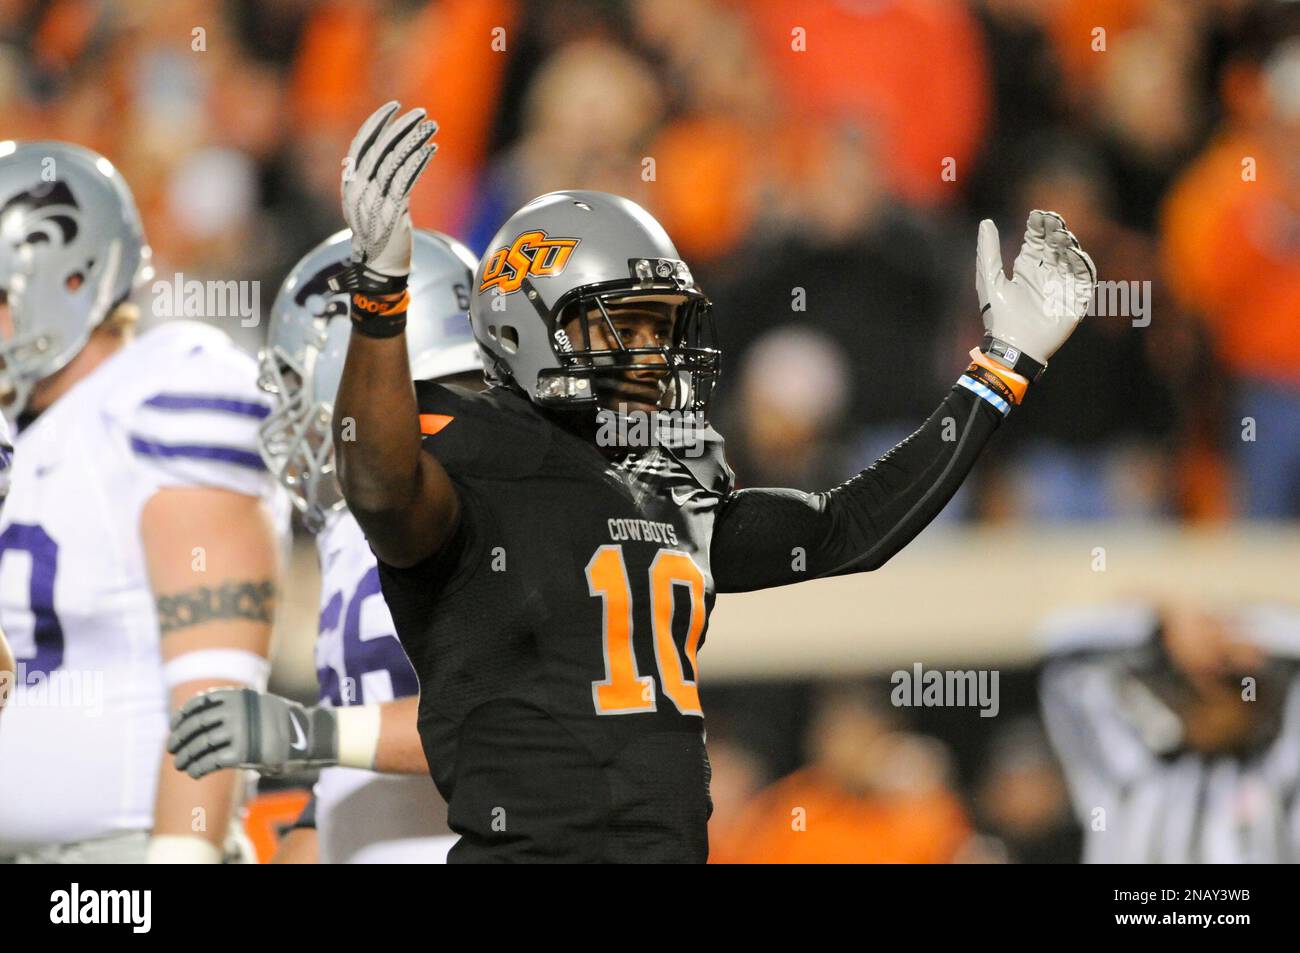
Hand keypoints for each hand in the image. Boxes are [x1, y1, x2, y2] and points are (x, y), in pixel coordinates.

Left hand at [168, 688, 337, 778]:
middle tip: (173, 749)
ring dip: (186, 756)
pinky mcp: (241, 753)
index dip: (183, 716)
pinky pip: (210, 762)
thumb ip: (233, 706)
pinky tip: (195, 773)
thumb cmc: (281, 723)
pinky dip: (198, 768)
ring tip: (180, 764)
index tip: (175, 726)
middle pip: (196, 725)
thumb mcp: (257, 704)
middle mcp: (234, 710)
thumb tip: (200, 716)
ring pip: (200, 745)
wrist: (306, 738)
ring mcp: (238, 731)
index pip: (199, 703)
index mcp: (236, 695)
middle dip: (180, 738)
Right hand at [340, 100, 437, 279]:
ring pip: (394, 161)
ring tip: (432, 127)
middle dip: (401, 126)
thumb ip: (360, 181)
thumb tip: (352, 159)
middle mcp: (358, 190)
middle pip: (379, 148)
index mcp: (350, 184)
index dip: (377, 123)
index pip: (360, 144)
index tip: (395, 107)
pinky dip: (419, 161)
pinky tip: (432, 149)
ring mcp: (373, 201)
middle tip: (422, 113)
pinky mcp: (391, 212)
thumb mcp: (363, 205)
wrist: (380, 268)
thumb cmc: (377, 235)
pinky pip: (405, 179)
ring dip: (415, 140)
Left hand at [976, 210, 1095, 378]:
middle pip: (1056, 246)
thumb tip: (986, 222)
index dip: (1039, 227)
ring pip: (1071, 258)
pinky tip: (1073, 253)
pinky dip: (1081, 264)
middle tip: (1053, 221)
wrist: (1013, 345)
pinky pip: (1084, 277)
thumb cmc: (999, 315)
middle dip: (1055, 231)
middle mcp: (1046, 273)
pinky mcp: (1074, 299)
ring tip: (1061, 235)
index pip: (1037, 241)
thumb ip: (988, 250)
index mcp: (1027, 268)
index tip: (1038, 215)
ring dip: (1068, 245)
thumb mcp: (990, 278)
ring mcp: (1061, 285)